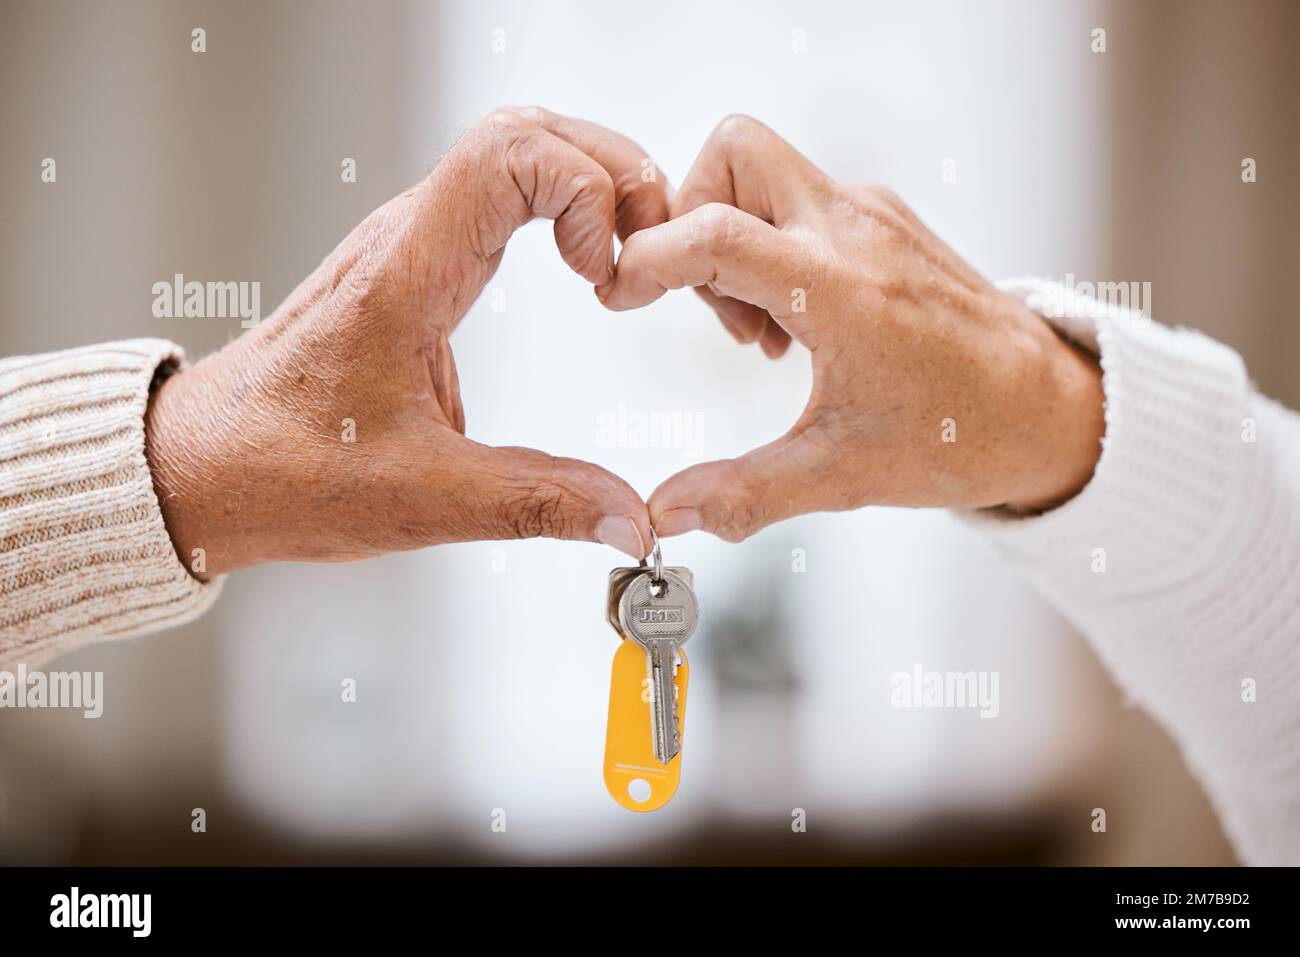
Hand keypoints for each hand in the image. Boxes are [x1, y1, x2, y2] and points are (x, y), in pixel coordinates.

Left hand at [145, 108, 668, 576]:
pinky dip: (566, 209)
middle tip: (648, 253)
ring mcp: (413, 244)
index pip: (510, 155)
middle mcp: (408, 239)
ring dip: (592, 186)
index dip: (585, 192)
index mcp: (405, 275)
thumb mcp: (424, 498)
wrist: (206, 466)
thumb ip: (539, 504)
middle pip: (529, 132)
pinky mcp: (420, 265)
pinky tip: (591, 268)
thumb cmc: (282, 469)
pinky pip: (504, 194)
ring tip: (628, 260)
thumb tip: (628, 518)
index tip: (606, 274)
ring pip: (518, 151)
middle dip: (612, 176)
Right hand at [598, 115, 1104, 541]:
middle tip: (709, 301)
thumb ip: (743, 494)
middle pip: (733, 151)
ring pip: (764, 168)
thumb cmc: (962, 435)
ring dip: (733, 234)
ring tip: (764, 332)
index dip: (648, 258)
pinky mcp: (883, 220)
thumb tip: (665, 513)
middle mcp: (853, 230)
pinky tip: (798, 324)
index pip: (713, 232)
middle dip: (690, 215)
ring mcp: (872, 216)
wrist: (1049, 409)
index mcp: (839, 290)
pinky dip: (773, 245)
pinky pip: (799, 197)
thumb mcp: (841, 475)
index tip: (621, 295)